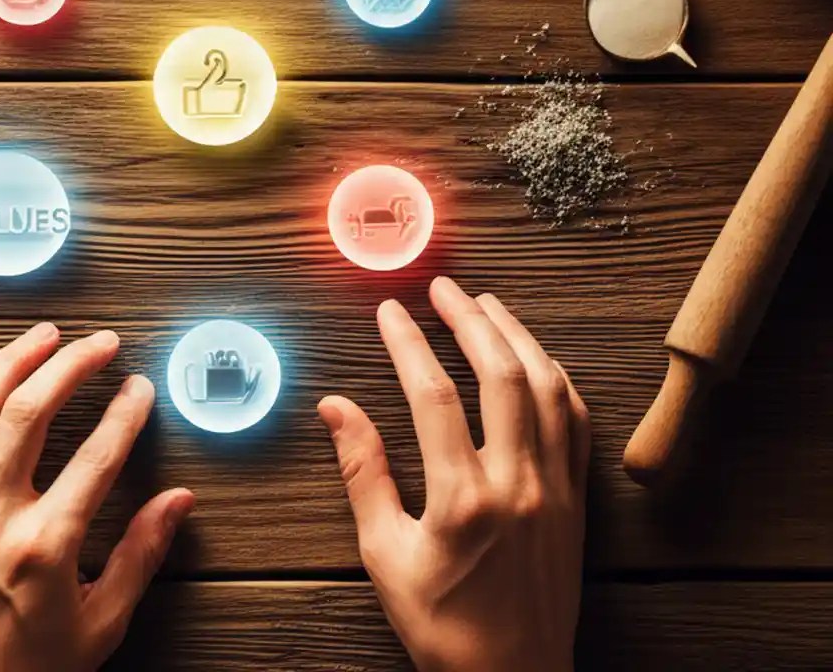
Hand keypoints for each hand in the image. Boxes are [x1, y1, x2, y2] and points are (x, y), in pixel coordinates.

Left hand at [0, 323, 195, 671]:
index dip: (124, 414)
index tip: (141, 388)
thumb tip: (179, 501)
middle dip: (69, 366)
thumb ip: (141, 556)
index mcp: (46, 547)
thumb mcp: (101, 624)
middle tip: (100, 342)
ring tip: (43, 334)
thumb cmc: (31, 670)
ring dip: (10, 363)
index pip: (96, 458)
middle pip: (28, 415)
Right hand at [319, 277, 589, 671]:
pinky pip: (577, 422)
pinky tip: (536, 360)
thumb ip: (363, 473)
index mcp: (463, 498)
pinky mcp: (578, 501)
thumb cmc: (441, 625)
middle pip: (500, 374)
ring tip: (488, 305)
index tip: (389, 310)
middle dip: (469, 319)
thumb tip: (335, 408)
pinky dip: (557, 380)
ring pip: (547, 389)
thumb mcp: (384, 554)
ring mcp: (556, 489)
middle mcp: (518, 483)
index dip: (407, 342)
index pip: (431, 394)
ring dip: (518, 337)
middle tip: (443, 287)